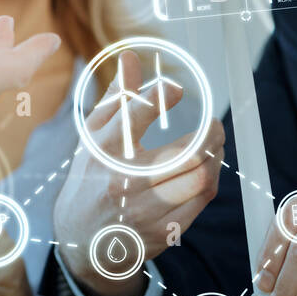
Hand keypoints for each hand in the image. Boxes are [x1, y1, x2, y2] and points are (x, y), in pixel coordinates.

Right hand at [54, 50, 224, 295]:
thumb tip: (130, 56)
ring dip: (215, 158)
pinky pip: (200, 201)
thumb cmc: (91, 177)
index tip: (177, 89)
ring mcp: (144, 210)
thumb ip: (118, 96)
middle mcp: (123, 181)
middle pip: (185, 154)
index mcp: (103, 151)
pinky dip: (209, 180)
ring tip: (214, 146)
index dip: (161, 94)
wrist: (82, 239)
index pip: (135, 114)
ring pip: (200, 180)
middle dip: (210, 134)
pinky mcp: (161, 231)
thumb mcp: (94, 135)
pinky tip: (206, 169)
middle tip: (214, 125)